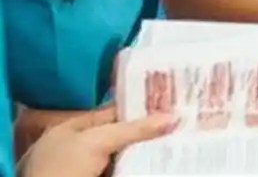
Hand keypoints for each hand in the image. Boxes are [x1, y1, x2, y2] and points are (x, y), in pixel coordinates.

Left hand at [17, 105, 175, 176]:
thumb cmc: (62, 168)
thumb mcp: (97, 141)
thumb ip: (133, 128)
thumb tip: (172, 117)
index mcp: (71, 130)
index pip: (112, 112)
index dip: (139, 107)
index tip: (168, 103)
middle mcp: (80, 149)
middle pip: (122, 135)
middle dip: (148, 130)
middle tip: (180, 120)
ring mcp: (90, 169)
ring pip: (126, 156)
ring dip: (149, 150)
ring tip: (179, 138)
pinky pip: (126, 170)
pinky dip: (142, 167)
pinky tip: (163, 160)